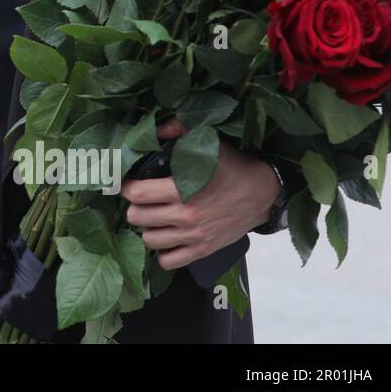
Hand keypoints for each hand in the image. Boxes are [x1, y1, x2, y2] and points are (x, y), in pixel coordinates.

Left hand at [120, 117, 278, 269]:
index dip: (126, 187)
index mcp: (183, 188)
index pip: (137, 194)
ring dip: (147, 228)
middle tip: (141, 201)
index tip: (129, 183)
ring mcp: (194, 236)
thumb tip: (155, 129)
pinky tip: (166, 238)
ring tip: (153, 218)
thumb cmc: (233, 168)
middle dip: (134, 207)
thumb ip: (179, 131)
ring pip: (149, 240)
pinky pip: (169, 261)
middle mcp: (186, 215)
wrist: (264, 194)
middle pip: (136, 217)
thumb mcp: (209, 143)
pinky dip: (163, 252)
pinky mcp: (203, 250)